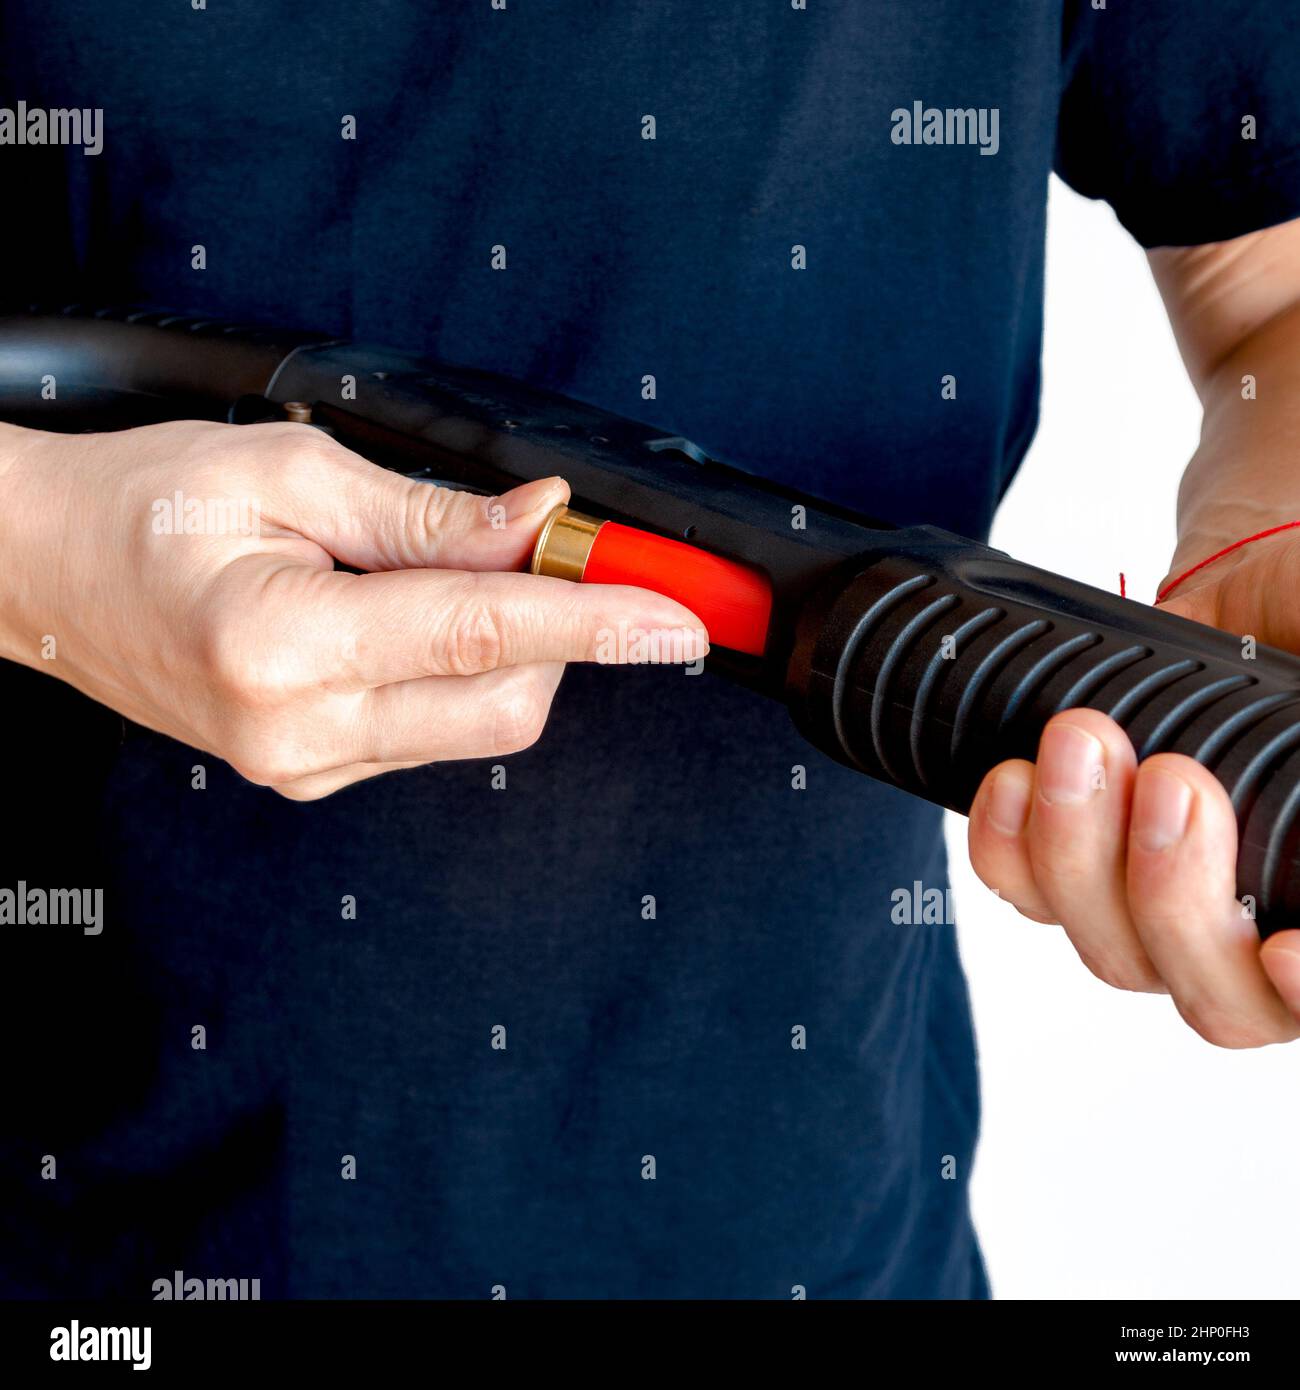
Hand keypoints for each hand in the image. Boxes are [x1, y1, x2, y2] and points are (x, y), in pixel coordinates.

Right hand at [0, 419, 705, 798]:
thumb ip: (426, 513)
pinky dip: (457, 674)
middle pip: (507, 703)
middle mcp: (300, 729)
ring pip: (479, 724)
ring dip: (507, 650)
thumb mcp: (286, 473)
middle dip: (562, 633)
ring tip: (440, 571)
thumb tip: (537, 522)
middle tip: (563, 553)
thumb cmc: (142, 507)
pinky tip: (408, 618)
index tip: (679, 619)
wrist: (46, 574)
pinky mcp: (314, 773)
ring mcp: (307, 766)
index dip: (599, 622)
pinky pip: (432, 732)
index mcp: (285, 642)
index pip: (485, 635)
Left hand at [967, 538, 1299, 1047]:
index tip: (1282, 948)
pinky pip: (1026, 893)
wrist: (1256, 589)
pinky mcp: (1079, 863)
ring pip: (1112, 949)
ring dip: (1081, 850)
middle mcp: (1258, 926)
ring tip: (1084, 740)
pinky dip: (1007, 843)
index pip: (1297, 994)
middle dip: (1176, 893)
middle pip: (1214, 997)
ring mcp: (1161, 903)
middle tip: (1175, 782)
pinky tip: (1013, 778)